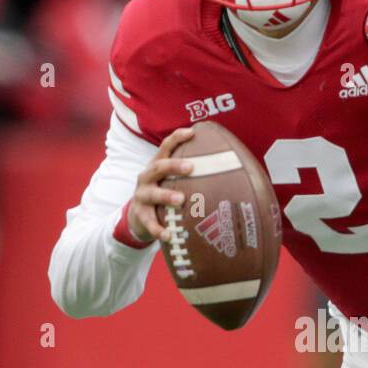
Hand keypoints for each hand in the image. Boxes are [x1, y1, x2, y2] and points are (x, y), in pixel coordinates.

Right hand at [128, 128, 195, 243]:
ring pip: (152, 194)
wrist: (138, 217)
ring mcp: (142, 196)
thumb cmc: (163, 194)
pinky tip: (169, 235)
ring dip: (166, 195)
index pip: (165, 147)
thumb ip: (190, 175)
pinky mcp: (140, 215)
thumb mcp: (172, 181)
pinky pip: (149, 222)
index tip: (192, 132)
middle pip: (158, 167)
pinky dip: (158, 229)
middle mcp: (147, 178)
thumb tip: (229, 169)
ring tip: (180, 199)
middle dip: (173, 165)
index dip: (177, 138)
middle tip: (191, 167)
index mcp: (157, 166)